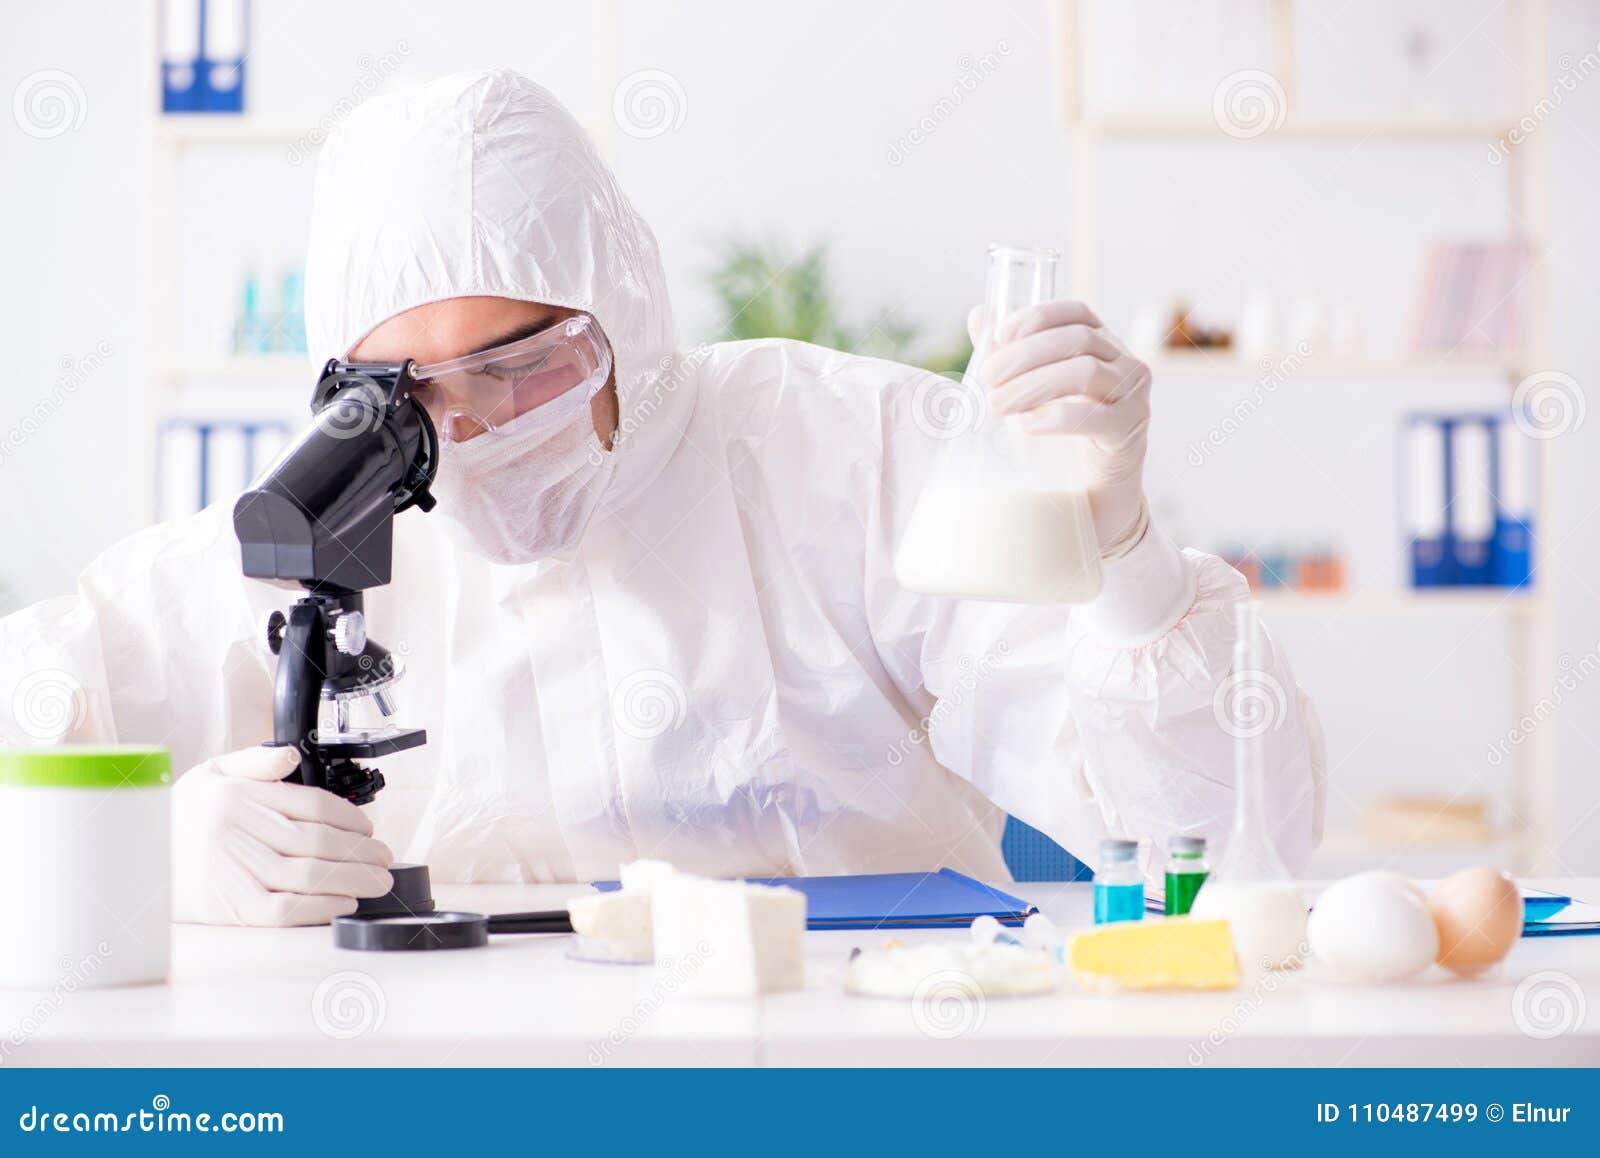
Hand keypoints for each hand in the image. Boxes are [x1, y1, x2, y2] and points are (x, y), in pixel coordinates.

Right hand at [172, 746, 393, 925]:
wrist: (131, 861)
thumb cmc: (180, 817)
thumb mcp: (211, 773)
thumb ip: (255, 760)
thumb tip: (290, 755)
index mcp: (240, 797)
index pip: (314, 805)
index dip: (351, 818)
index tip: (369, 829)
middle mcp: (240, 831)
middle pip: (320, 841)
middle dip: (362, 852)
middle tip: (385, 859)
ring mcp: (235, 871)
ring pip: (310, 875)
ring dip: (353, 879)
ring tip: (377, 880)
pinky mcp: (230, 908)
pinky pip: (285, 909)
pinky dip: (320, 907)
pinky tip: (342, 902)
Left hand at [970, 300, 1151, 553]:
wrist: (1095, 499)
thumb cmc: (1064, 441)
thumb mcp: (1035, 393)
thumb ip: (1011, 355)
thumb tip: (980, 315)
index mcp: (1103, 347)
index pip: (1077, 313)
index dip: (1038, 316)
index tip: (998, 336)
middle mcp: (1125, 365)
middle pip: (1077, 340)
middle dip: (1025, 355)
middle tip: (988, 378)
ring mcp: (1133, 399)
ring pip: (1086, 372)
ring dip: (1033, 385)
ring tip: (998, 405)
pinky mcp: (1128, 435)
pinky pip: (1096, 418)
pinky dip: (1056, 418)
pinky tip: (1027, 426)